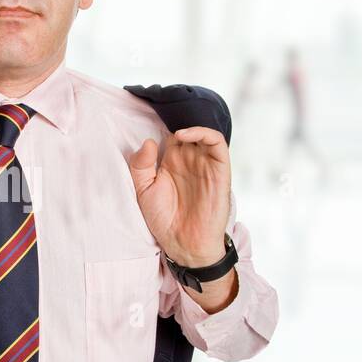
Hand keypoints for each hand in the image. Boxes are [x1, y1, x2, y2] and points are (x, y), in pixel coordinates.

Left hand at [127, 125, 231, 267]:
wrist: (184, 243)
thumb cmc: (164, 220)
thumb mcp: (144, 191)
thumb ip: (141, 166)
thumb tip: (149, 141)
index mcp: (172, 163)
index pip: (170, 135)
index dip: (161, 125)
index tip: (146, 118)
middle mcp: (189, 161)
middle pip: (187, 131)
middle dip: (177, 121)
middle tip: (165, 118)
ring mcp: (205, 164)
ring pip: (203, 133)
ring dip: (191, 126)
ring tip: (177, 132)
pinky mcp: (219, 171)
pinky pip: (218, 144)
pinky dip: (204, 133)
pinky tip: (185, 136)